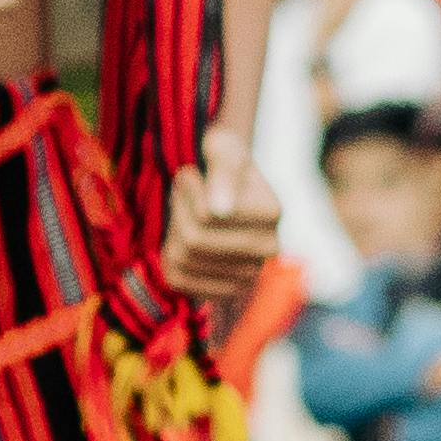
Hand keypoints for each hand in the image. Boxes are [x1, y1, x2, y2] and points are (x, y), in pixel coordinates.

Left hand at [161, 148, 279, 312]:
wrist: (226, 186)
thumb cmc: (221, 161)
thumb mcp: (222, 148)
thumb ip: (223, 169)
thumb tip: (220, 209)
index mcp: (272, 213)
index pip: (206, 214)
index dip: (187, 188)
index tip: (190, 173)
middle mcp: (268, 249)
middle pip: (194, 239)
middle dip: (178, 211)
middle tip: (182, 192)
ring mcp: (249, 274)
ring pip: (183, 259)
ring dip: (172, 230)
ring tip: (184, 212)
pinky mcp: (226, 291)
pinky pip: (179, 280)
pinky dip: (169, 257)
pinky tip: (180, 238)